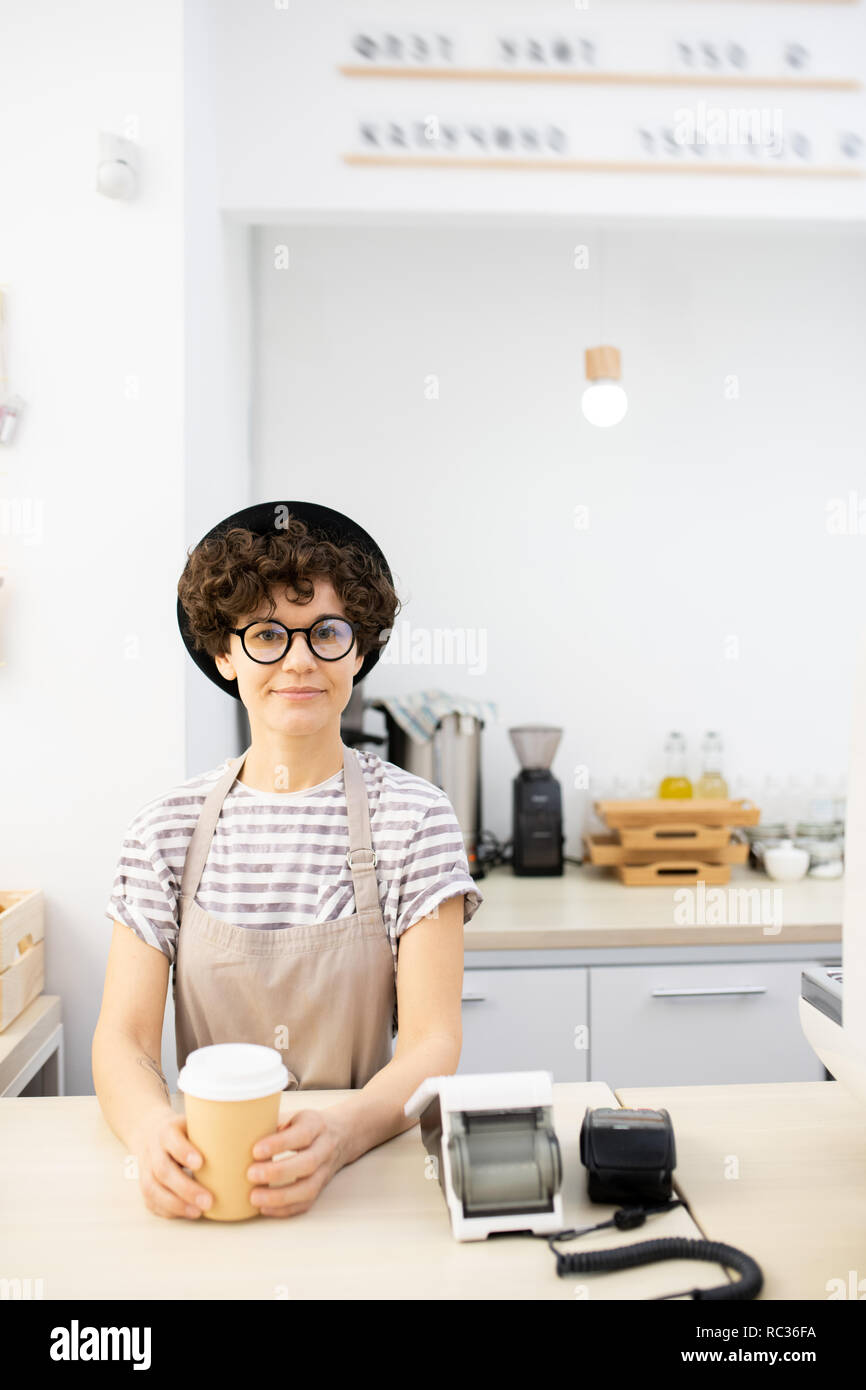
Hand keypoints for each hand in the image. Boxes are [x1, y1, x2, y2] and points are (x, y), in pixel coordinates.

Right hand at [131, 1105, 213, 1219]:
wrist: (149, 1131)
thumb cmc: (183, 1129)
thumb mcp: (194, 1121)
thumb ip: (212, 1128)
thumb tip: (247, 1137)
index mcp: (166, 1131)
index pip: (171, 1140)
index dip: (184, 1152)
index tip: (201, 1163)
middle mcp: (153, 1150)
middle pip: (163, 1170)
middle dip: (185, 1188)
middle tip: (208, 1200)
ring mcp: (145, 1169)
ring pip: (153, 1189)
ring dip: (176, 1204)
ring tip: (198, 1212)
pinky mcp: (144, 1185)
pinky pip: (151, 1201)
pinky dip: (168, 1210)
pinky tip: (186, 1214)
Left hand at [245, 1108, 347, 1216]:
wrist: (341, 1135)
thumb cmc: (305, 1125)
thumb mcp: (293, 1115)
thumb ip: (272, 1121)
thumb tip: (238, 1130)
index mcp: (316, 1125)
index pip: (302, 1134)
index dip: (279, 1144)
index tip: (255, 1150)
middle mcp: (324, 1148)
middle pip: (308, 1163)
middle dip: (278, 1172)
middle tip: (251, 1174)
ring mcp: (325, 1171)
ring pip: (309, 1188)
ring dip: (280, 1197)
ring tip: (254, 1198)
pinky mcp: (320, 1189)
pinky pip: (305, 1203)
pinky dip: (284, 1209)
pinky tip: (264, 1208)